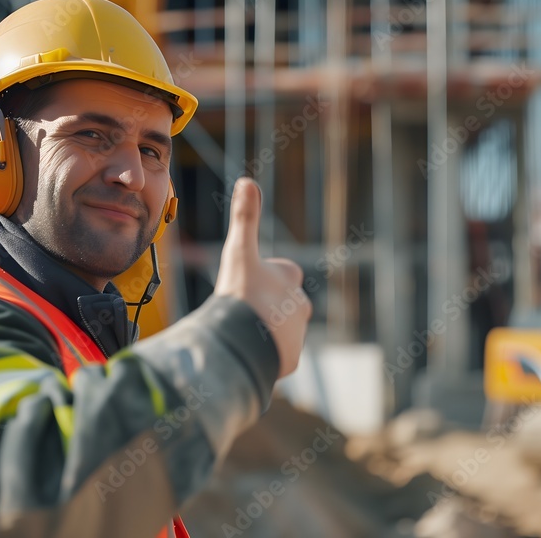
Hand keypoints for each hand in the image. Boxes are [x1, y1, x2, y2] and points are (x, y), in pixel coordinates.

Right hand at [214, 177, 309, 377]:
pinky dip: (264, 354)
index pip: (282, 273)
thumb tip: (247, 180)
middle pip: (281, 304)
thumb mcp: (240, 250)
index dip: (264, 275)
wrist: (242, 340)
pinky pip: (276, 355)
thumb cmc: (241, 292)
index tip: (247, 281)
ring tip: (241, 333)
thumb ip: (245, 217)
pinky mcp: (290, 359)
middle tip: (240, 310)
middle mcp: (301, 306)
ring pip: (279, 330)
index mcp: (291, 278)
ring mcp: (297, 334)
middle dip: (265, 306)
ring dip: (264, 331)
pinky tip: (247, 351)